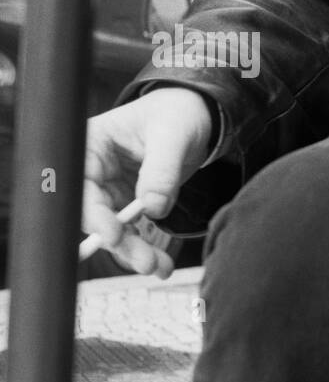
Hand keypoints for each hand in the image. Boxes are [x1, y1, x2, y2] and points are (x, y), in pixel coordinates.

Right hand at [82, 87, 213, 276]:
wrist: (196, 116)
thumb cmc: (177, 114)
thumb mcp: (173, 135)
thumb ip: (162, 169)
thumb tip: (153, 207)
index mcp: (90, 146)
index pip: (80, 186)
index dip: (93, 214)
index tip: (114, 236)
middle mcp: (94, 171)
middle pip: (95, 215)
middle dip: (118, 242)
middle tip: (144, 262)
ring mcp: (111, 189)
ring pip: (113, 229)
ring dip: (133, 252)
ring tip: (160, 267)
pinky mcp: (129, 203)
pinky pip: (132, 231)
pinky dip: (146, 248)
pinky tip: (163, 264)